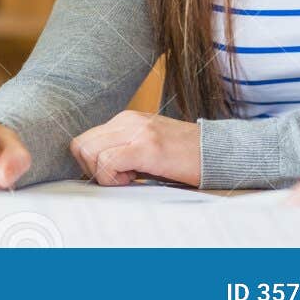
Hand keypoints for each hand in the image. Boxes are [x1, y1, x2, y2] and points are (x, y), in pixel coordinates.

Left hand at [70, 111, 201, 185]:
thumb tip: (93, 169)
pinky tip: (136, 179)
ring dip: (104, 173)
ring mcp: (135, 130)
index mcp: (124, 120)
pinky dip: (113, 177)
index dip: (92, 165)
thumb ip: (120, 150)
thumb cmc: (184, 156)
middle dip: (93, 169)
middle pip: (80, 146)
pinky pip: (107, 162)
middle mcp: (126, 120)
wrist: (218, 153)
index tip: (115, 174)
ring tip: (131, 176)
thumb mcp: (146, 147)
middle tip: (120, 177)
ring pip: (89, 152)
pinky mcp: (145, 145)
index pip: (84, 141)